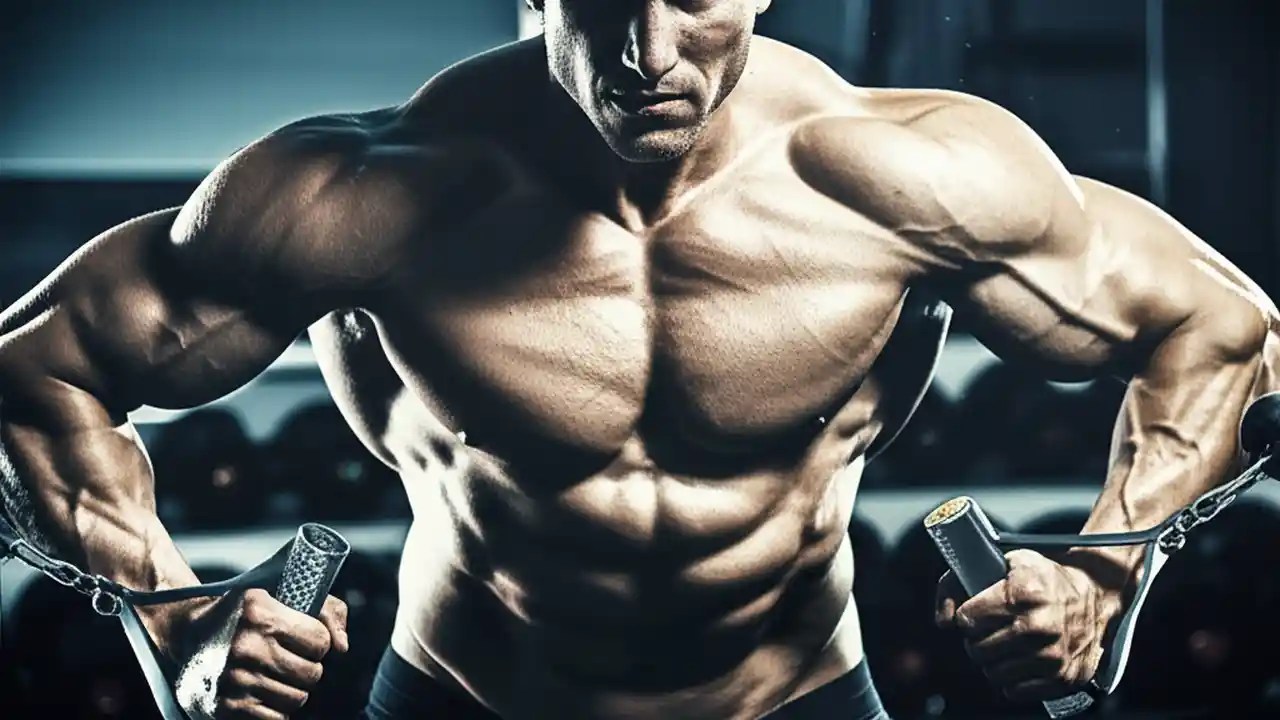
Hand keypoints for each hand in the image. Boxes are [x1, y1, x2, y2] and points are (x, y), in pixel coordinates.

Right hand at [175, 589, 348, 718]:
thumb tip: (342, 648)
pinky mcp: (226, 707)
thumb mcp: (281, 592)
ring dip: (293, 689)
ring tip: (275, 674)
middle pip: (312, 673)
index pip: (320, 641)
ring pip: (298, 698)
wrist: (188, 631)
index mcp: (261, 613)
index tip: (302, 639)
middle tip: (288, 659)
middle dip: (307, 667)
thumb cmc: (246, 612)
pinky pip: (277, 719)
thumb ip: (326, 611)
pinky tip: (263, 692)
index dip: (316, 642)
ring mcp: (234, 679)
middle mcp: (246, 646)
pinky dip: (276, 709)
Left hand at [934, 549, 1117, 702]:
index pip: (967, 619)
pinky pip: (1015, 691)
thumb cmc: (1045, 578)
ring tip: (1006, 645)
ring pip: (993, 673)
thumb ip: (960, 582)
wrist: (1096, 594)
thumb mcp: (1005, 562)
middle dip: (978, 639)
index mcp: (1023, 594)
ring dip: (994, 661)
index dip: (968, 615)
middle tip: (991, 630)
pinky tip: (1021, 660)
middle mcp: (1038, 626)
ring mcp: (1052, 655)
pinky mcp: (1063, 678)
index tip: (977, 613)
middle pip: (977, 649)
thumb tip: (943, 621)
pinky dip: (1013, 679)